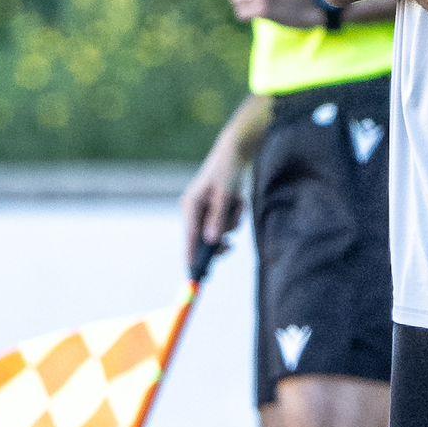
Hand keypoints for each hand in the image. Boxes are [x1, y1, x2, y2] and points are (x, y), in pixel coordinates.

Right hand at [181, 139, 246, 269]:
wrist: (236, 152)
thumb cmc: (227, 170)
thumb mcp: (224, 195)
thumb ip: (217, 218)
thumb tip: (212, 241)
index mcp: (190, 206)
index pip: (189, 237)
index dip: (192, 256)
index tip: (194, 274)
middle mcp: (194, 209)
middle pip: (203, 238)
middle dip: (219, 241)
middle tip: (230, 248)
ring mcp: (205, 209)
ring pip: (219, 230)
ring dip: (232, 222)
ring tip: (237, 203)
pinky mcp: (216, 208)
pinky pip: (227, 221)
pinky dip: (236, 214)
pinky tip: (238, 199)